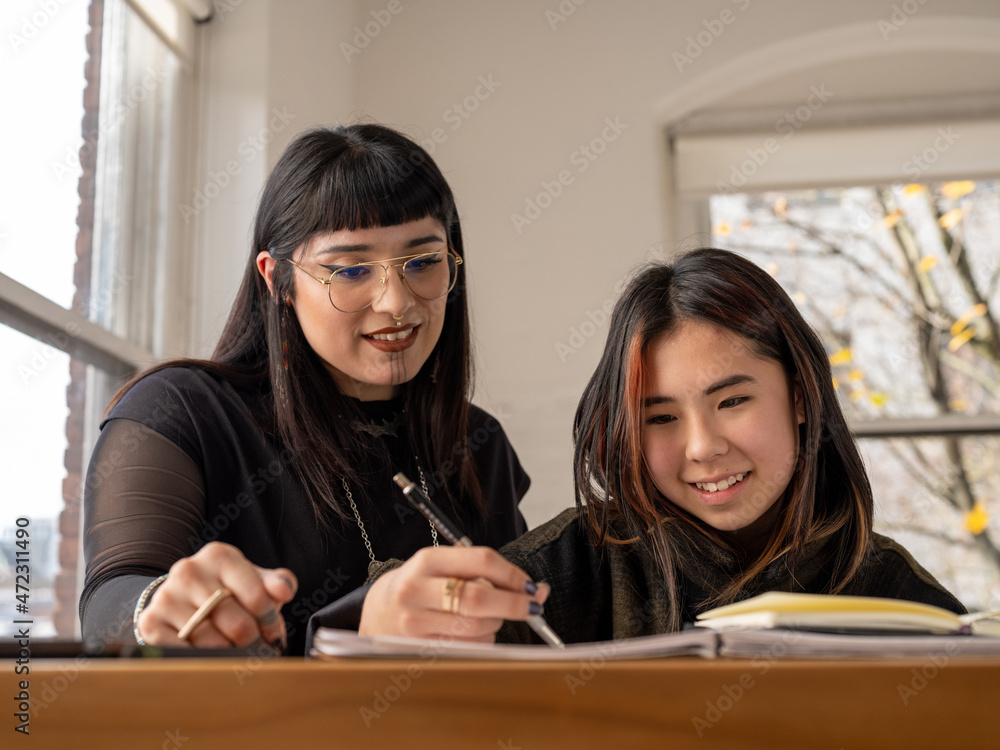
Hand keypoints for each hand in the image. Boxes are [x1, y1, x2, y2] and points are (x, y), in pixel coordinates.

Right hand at [136, 542, 297, 649]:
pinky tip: (208, 654)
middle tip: (254, 646)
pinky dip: (201, 659)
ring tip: (233, 650)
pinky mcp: (151, 622)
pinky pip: (184, 653)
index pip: (257, 596)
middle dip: (251, 640)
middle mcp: (189, 571)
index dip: (271, 621)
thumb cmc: (226, 589)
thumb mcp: (253, 580)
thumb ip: (276, 582)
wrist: (180, 597)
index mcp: (219, 555)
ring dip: (228, 653)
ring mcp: (166, 596)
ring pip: (210, 641)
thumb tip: (284, 590)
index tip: (274, 634)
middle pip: (235, 623)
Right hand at [358, 546, 548, 642]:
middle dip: (514, 604)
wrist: (379, 612)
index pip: (481, 560)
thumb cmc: (422, 585)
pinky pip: (468, 648)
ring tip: (488, 616)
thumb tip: (538, 590)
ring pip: (477, 628)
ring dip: (497, 623)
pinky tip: (473, 632)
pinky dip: (483, 641)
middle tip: (533, 606)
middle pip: (479, 599)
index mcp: (427, 561)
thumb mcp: (444, 565)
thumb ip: (487, 572)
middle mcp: (417, 590)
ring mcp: (415, 623)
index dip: (513, 574)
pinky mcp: (419, 649)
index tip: (531, 584)